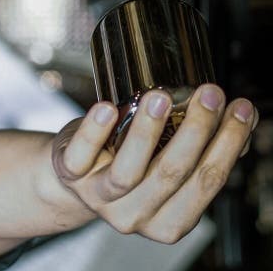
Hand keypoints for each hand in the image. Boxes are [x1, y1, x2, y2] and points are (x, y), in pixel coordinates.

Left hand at [50, 85, 257, 243]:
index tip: (241, 108)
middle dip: (197, 131)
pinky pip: (82, 155)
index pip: (207, 182)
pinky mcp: (70, 174)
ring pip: (128, 171)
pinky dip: (94, 130)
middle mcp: (136, 214)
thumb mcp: (163, 167)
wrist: (70, 176)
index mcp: (169, 219)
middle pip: (171, 175)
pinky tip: (107, 108)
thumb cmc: (124, 165)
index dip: (228, 145)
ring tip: (160, 97)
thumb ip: (197, 152)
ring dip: (147, 131)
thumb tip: (242, 120)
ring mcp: (99, 197)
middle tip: (210, 94)